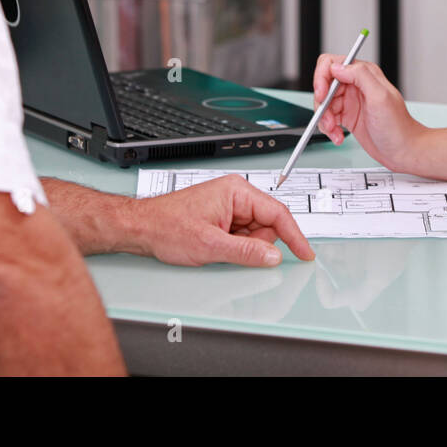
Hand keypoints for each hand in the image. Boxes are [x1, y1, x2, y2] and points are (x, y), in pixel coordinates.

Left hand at [127, 174, 314, 266]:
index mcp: (236, 191)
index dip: (294, 235)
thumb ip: (246, 251)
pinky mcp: (223, 220)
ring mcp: (229, 208)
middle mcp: (235, 196)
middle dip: (256, 244)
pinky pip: (242, 237)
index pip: (278, 212)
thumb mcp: (210, 244)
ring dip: (243, 247)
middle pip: (268, 225)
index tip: (304, 252)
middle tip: (231, 251)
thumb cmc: (166, 225)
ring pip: (255, 234)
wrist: (142, 228)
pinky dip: (235, 248)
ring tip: (216, 248)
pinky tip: (215, 248)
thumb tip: (273, 256)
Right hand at [311, 53, 424, 171]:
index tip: (322, 94)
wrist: (403, 151)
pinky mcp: (347, 117)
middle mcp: (356, 86)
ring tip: (334, 131)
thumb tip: (338, 67)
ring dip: (324, 119)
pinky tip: (338, 136)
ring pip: (324, 104)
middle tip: (327, 118)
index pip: (333, 64)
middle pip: (324, 85)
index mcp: (364, 75)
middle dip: (322, 103)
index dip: (322, 78)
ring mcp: (351, 102)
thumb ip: (360, 76)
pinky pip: (328, 118)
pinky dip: (329, 129)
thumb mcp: (380, 97)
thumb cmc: (398, 127)